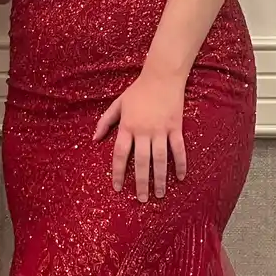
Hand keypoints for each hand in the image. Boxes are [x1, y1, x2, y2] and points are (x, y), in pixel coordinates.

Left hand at [93, 66, 187, 200]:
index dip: (118, 172)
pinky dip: (180, 164)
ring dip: (160, 179)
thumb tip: (95, 139)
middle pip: (142, 162)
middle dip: (141, 182)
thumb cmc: (138, 91)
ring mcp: (161, 130)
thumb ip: (105, 121)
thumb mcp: (117, 104)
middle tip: (141, 199)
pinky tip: (180, 178)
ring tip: (159, 195)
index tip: (118, 188)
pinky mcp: (175, 128)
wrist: (162, 77)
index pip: (120, 154)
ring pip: (160, 159)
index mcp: (127, 127)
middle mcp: (143, 131)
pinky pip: (178, 149)